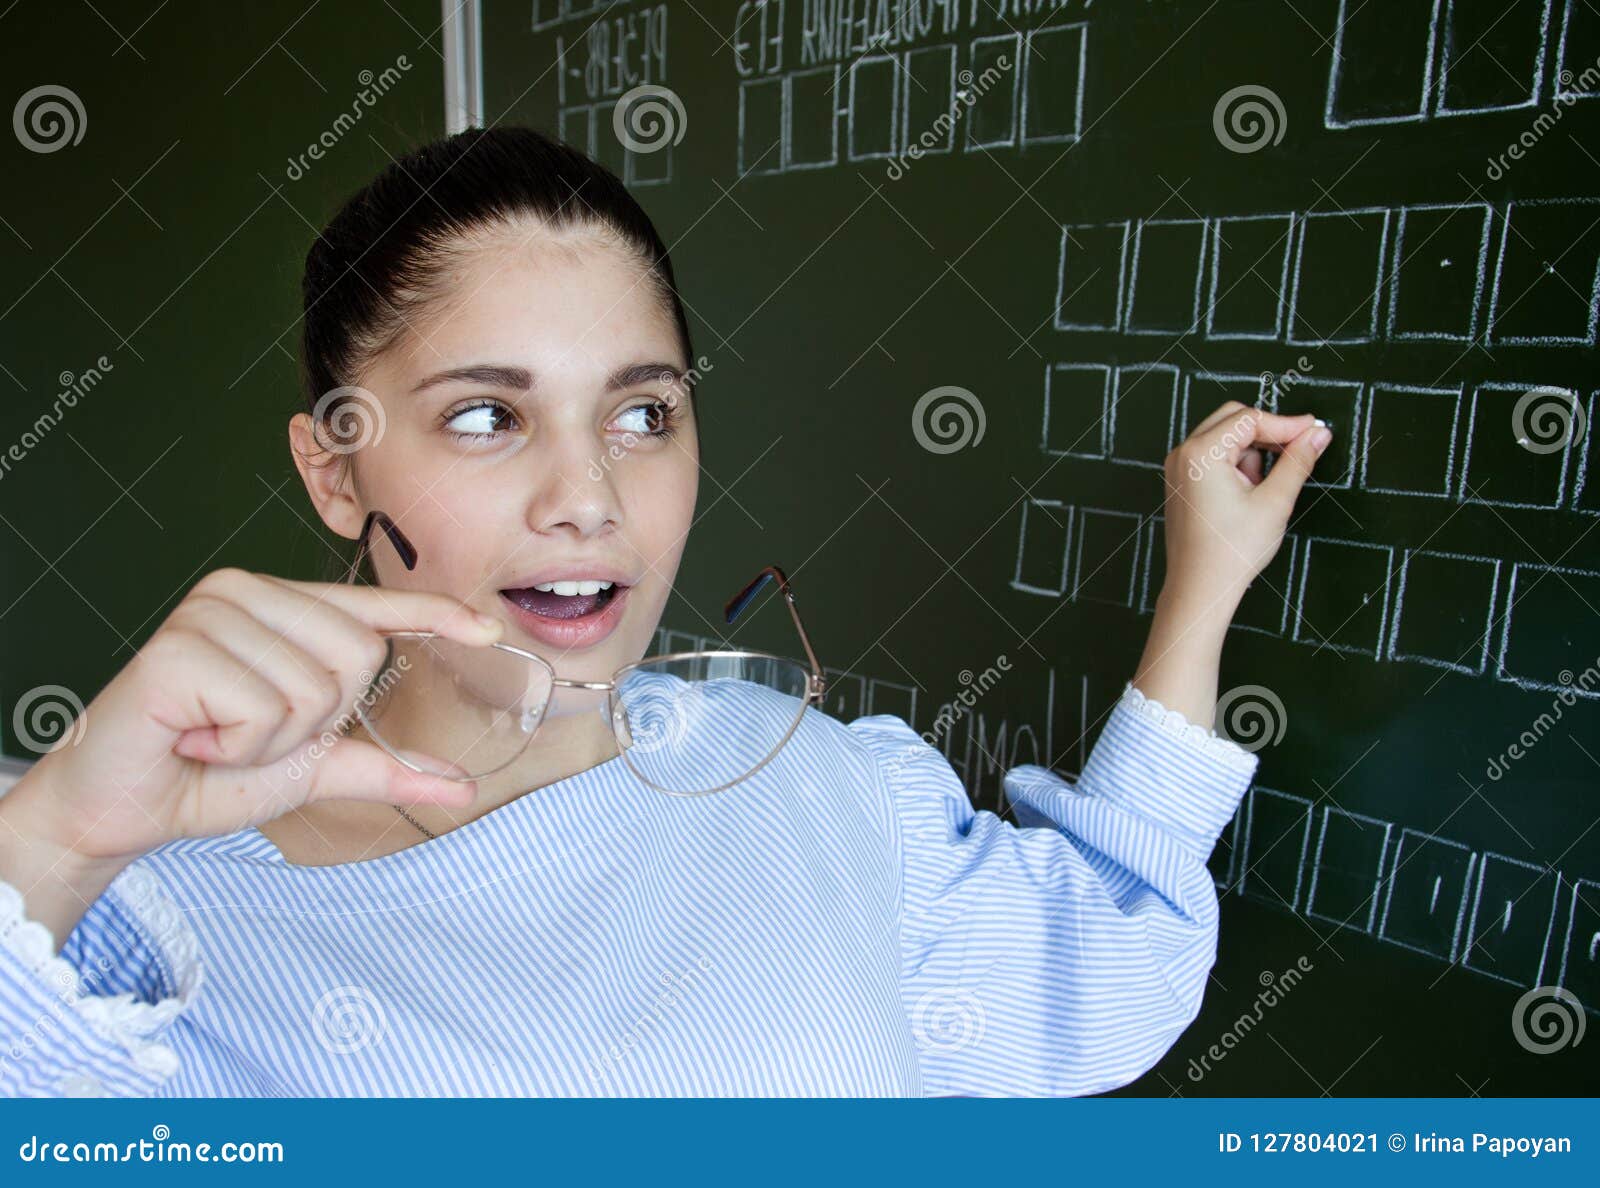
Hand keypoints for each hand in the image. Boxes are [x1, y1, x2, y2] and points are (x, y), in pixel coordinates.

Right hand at [3, 568, 503, 873]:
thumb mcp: (313, 766)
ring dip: (271, 740)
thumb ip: (382, 766)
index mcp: (283, 607)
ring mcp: (211, 612)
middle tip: (247, 733)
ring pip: (314, 688)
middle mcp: (248, 593)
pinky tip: (197, 739)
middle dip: (313, 722)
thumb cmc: (213, 773)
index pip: (373, 606)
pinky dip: (240, 746)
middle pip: (356, 656)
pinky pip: (264, 708)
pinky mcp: (179, 648)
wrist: (127, 808)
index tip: (487, 629)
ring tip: (218, 736)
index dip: (434, 615)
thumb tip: (458, 785)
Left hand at [1161, 401, 1331, 613]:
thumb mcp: (1275, 502)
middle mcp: (1183, 455)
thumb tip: (1318, 435)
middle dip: (1267, 434)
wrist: (1200, 589)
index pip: (1250, 419)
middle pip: (1233, 420)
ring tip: (1262, 493)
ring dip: (1252, 454)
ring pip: (1225, 439)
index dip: (1287, 424)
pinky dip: (1236, 468)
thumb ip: (1298, 462)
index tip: (1316, 431)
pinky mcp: (1182, 484)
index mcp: (1200, 453)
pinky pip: (1214, 460)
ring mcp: (1178, 469)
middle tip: (1298, 451)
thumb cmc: (1231, 552)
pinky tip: (1247, 498)